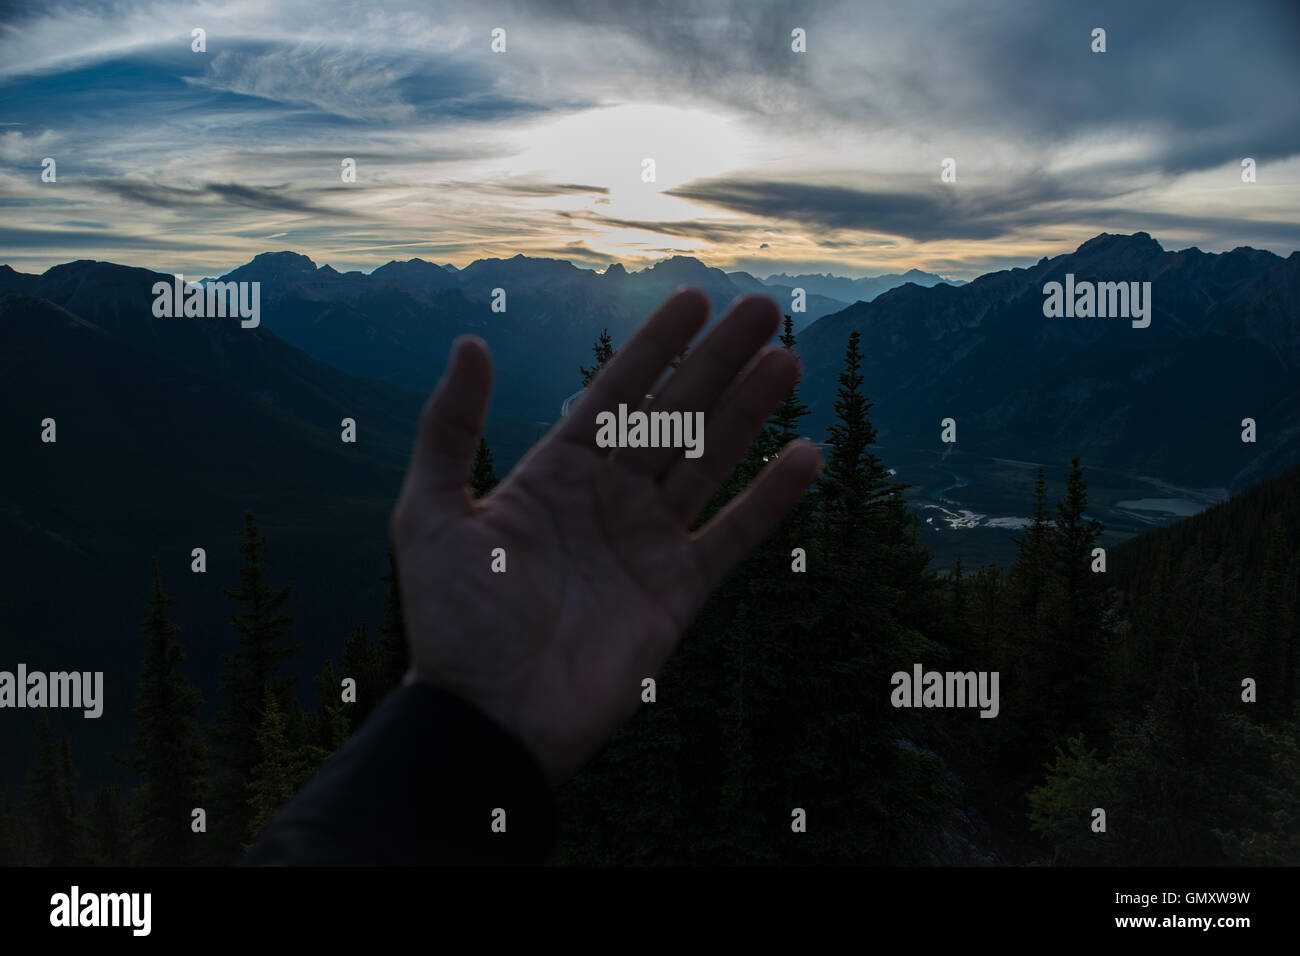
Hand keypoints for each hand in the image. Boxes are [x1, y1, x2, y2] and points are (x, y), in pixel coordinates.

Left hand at [390, 289, 822, 782]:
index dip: (655, 346)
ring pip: (709, 462)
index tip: (693, 297)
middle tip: (764, 309)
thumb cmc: (453, 623)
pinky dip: (770, 500)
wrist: (488, 720)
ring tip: (787, 360)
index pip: (615, 393)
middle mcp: (608, 500)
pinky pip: (733, 537)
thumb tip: (471, 342)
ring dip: (749, 411)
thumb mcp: (430, 514)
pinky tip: (804, 456)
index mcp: (554, 475)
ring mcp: (647, 544)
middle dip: (718, 361)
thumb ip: (450, 429)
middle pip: (674, 415)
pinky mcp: (678, 593)